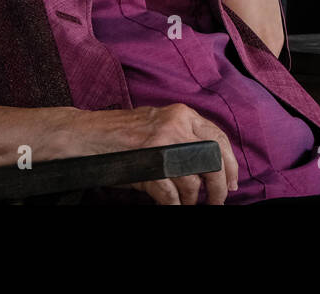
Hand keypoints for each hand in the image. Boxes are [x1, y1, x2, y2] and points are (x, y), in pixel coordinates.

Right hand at [76, 103, 239, 204]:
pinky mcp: (146, 164)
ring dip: (193, 198)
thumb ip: (185, 137)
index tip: (233, 181)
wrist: (86, 134)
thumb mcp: (160, 124)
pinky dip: (173, 204)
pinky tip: (172, 205)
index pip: (218, 139)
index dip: (230, 163)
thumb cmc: (122, 133)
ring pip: (192, 180)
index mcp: (182, 114)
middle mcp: (176, 126)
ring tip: (189, 204)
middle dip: (219, 185)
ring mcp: (161, 145)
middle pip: (212, 160)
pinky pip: (170, 192)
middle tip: (218, 200)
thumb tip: (210, 164)